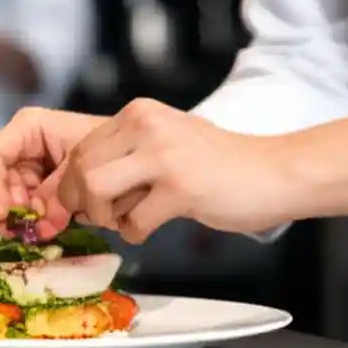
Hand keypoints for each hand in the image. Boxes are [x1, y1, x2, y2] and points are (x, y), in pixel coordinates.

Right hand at [0, 107, 106, 237]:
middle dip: (7, 210)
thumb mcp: (84, 166)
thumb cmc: (110, 147)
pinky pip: (18, 212)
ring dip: (16, 221)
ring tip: (41, 230)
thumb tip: (40, 226)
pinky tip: (46, 230)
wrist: (131, 154)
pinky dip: (28, 225)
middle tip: (29, 228)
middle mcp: (18, 148)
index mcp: (27, 128)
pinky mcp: (31, 191)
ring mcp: (23, 171)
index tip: (6, 215)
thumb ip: (58, 193)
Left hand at [52, 98, 294, 243]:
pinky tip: (149, 230)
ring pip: (95, 188)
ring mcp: (163, 155)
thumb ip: (126, 156)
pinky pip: (133, 221)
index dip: (73, 183)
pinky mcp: (180, 187)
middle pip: (81, 169)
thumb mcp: (165, 141)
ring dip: (102, 216)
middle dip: (81, 203)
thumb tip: (79, 189)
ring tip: (124, 222)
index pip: (80, 148)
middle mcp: (146, 125)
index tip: (84, 204)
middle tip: (102, 218)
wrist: (274, 172)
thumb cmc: (220, 164)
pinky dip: (134, 234)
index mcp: (138, 113)